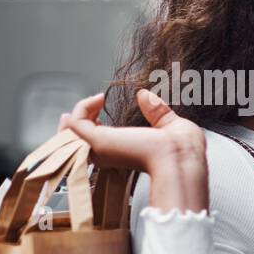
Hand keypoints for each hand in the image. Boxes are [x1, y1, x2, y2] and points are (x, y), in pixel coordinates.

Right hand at [61, 89, 208, 211]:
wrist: (182, 158)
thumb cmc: (183, 149)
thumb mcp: (168, 125)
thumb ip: (156, 111)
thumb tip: (145, 95)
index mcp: (124, 153)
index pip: (97, 144)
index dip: (91, 126)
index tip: (98, 107)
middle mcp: (109, 155)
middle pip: (74, 143)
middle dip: (71, 124)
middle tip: (85, 105)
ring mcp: (101, 149)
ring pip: (69, 134)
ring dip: (75, 113)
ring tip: (94, 99)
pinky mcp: (99, 142)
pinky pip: (76, 123)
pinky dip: (82, 107)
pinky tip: (100, 98)